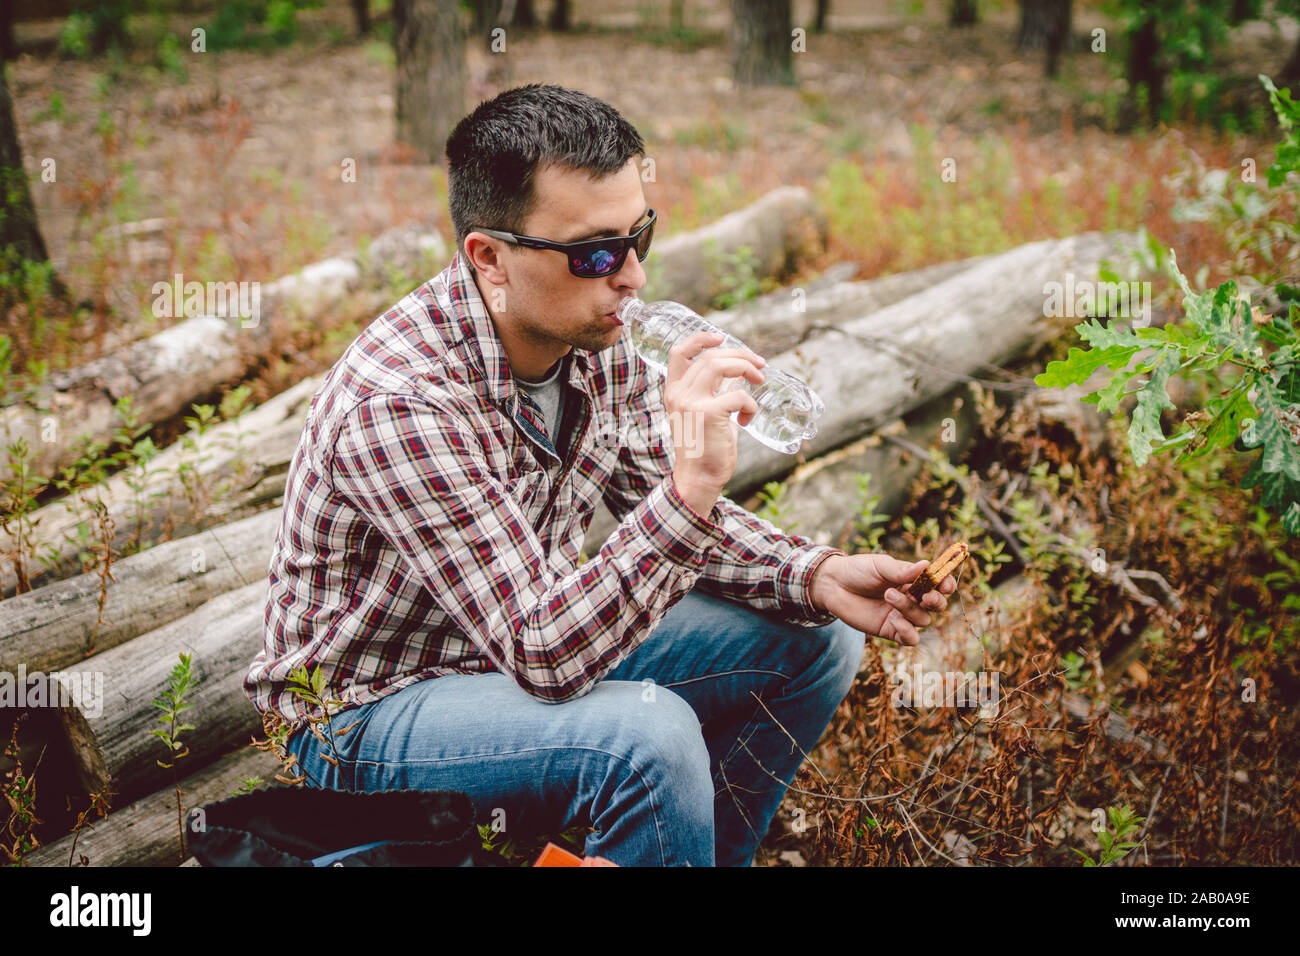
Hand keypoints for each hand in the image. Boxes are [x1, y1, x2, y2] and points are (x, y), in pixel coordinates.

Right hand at [665, 330, 765, 503]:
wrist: (698, 479)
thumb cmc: (704, 449)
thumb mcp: (702, 414)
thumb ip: (713, 393)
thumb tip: (739, 376)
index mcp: (674, 392)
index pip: (678, 353)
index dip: (700, 339)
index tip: (720, 337)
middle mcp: (679, 394)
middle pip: (711, 357)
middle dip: (741, 355)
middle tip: (760, 364)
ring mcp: (691, 403)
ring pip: (721, 366)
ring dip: (747, 368)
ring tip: (760, 380)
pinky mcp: (708, 414)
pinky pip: (738, 395)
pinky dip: (751, 404)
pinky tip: (748, 418)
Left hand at [808, 553, 956, 645]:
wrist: (833, 585)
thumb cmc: (858, 570)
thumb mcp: (880, 566)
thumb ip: (902, 570)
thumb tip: (927, 566)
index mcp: (914, 579)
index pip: (939, 584)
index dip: (946, 585)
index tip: (944, 583)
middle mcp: (912, 598)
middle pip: (938, 605)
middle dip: (936, 601)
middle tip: (925, 596)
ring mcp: (902, 615)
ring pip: (923, 620)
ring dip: (910, 608)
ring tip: (888, 594)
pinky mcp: (890, 630)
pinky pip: (910, 638)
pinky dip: (908, 632)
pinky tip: (895, 620)